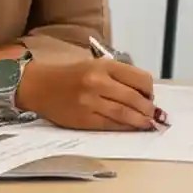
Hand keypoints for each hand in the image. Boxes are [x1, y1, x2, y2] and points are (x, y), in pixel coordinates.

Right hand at [18, 59, 158, 130]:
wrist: (39, 86)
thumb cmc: (69, 75)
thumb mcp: (94, 65)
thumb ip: (118, 76)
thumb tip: (144, 94)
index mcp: (104, 66)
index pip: (140, 79)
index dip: (150, 90)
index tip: (150, 96)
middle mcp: (98, 82)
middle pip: (135, 98)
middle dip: (148, 108)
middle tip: (152, 113)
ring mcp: (90, 102)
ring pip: (125, 114)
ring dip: (140, 120)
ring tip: (147, 123)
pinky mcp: (84, 119)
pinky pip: (111, 125)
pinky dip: (125, 127)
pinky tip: (131, 127)